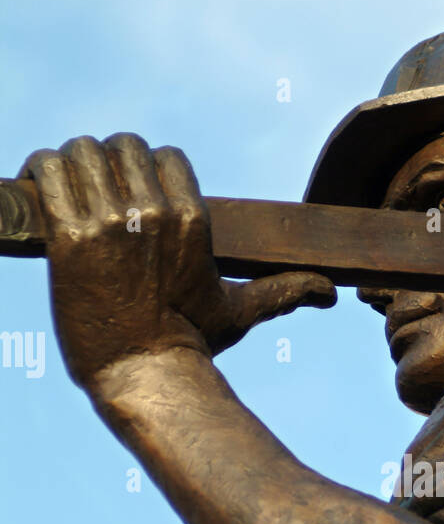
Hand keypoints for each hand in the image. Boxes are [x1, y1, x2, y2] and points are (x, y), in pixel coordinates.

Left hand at [19, 134, 335, 387]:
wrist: (145, 376)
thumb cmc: (192, 344)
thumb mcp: (240, 312)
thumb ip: (284, 292)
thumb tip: (329, 294)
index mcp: (193, 219)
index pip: (164, 156)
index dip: (143, 167)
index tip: (127, 190)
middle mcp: (154, 212)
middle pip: (121, 147)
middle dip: (105, 164)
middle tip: (90, 191)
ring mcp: (110, 222)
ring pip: (82, 151)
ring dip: (70, 164)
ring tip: (61, 187)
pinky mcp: (70, 236)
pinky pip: (49, 172)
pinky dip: (38, 171)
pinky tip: (34, 187)